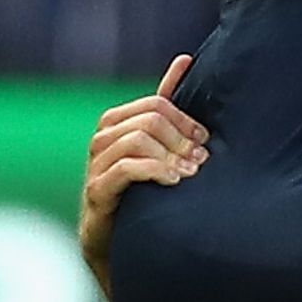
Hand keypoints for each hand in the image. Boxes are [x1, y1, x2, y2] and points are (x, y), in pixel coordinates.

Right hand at [78, 54, 207, 292]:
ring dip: (171, 155)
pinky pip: (125, 168)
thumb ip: (168, 105)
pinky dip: (154, 170)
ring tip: (191, 173)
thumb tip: (185, 58)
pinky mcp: (96, 192)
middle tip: (202, 160)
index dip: (186, 120)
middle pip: (149, 119)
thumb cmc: (142, 188)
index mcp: (117, 122)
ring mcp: (96, 165)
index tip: (206, 140)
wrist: (118, 242)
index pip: (156, 105)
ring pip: (137, 140)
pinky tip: (174, 181)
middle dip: (181, 138)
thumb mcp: (158, 143)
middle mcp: (102, 139)